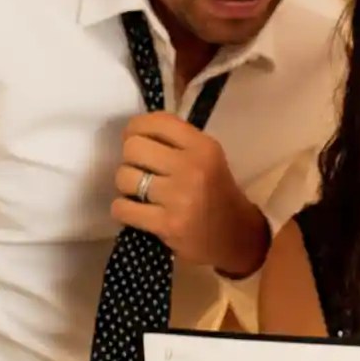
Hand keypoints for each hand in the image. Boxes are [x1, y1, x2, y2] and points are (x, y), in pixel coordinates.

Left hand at [112, 112, 268, 276]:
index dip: (136, 128)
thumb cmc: (217, 193)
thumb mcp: (208, 158)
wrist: (237, 238)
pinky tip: (137, 212)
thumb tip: (134, 131)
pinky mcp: (167, 224)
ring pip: (124, 177)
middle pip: (133, 147)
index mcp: (203, 147)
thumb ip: (177, 141)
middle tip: (141, 171)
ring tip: (140, 193)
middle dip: (131, 160)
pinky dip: (123, 210)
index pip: (156, 122)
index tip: (138, 140)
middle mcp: (192, 167)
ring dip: (126, 186)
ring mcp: (179, 197)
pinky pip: (122, 208)